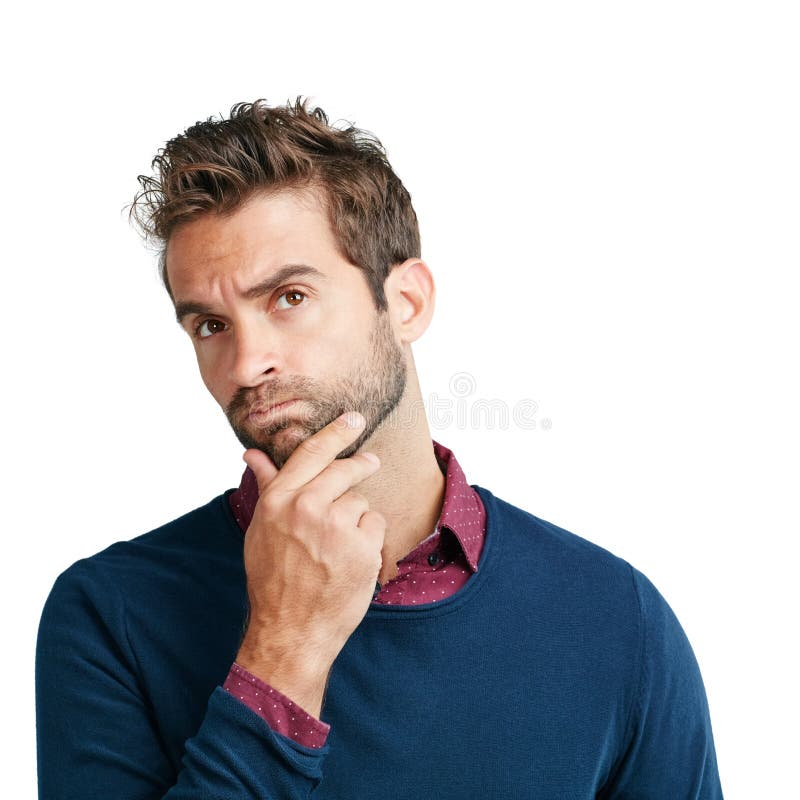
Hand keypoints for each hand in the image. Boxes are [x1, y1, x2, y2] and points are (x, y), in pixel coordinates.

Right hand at [235, 411, 385, 716]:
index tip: (353, 418)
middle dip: (361, 464)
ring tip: (340, 544)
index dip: (335, 432)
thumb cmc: (273, 579)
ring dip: (357, 516)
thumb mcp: (261, 529)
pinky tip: (353, 557)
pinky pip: (375, 524)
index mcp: (278, 500)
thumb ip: (266, 486)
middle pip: (345, 469)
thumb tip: (253, 454)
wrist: (292, 629)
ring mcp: (336, 527)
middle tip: (370, 461)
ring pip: (361, 500)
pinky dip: (370, 538)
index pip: (311, 453)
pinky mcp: (362, 547)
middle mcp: (306, 508)